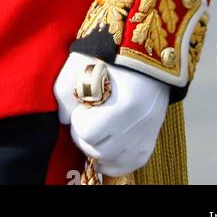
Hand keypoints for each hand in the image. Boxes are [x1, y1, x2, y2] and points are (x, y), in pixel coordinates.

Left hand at [53, 51, 168, 176]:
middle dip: (84, 137)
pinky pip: (132, 163)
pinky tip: (107, 151)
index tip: (81, 107)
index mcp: (123, 104)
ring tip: (95, 133)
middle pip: (99, 151)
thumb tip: (64, 119)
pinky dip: (116, 162)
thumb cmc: (112, 53)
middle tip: (85, 119)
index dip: (77, 121)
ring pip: (114, 162)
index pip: (88, 133)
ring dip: (98, 151)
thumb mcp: (82, 61)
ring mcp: (146, 133)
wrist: (146, 53)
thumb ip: (64, 90)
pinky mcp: (151, 137)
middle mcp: (137, 124)